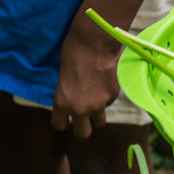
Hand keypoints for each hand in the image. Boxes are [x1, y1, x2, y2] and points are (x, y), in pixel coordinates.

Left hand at [51, 16, 122, 137]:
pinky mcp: (114, 94)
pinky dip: (107, 95)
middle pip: (83, 133)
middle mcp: (81, 108)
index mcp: (63, 102)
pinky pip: (110, 101)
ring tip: (96, 96)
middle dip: (83, 127)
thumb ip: (66, 94)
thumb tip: (72, 103)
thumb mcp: (62, 77)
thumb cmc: (73, 52)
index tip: (66, 118)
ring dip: (97, 113)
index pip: (59, 126)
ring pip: (100, 120)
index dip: (62, 122)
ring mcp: (100, 103)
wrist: (95, 40)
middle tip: (84, 117)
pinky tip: (104, 80)